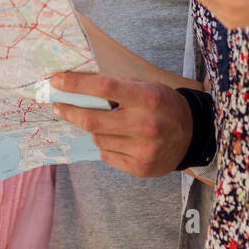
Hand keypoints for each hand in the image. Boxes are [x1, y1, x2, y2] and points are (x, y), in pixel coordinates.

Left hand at [49, 71, 192, 177]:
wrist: (191, 135)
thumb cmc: (162, 105)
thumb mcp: (146, 86)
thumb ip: (116, 86)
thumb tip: (76, 85)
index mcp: (148, 98)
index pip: (104, 88)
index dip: (76, 84)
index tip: (56, 80)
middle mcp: (146, 125)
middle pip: (93, 119)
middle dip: (70, 111)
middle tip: (58, 106)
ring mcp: (143, 149)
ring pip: (97, 138)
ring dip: (94, 129)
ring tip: (107, 123)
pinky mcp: (140, 168)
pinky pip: (106, 154)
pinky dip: (105, 144)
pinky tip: (119, 139)